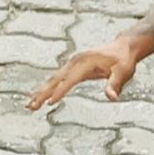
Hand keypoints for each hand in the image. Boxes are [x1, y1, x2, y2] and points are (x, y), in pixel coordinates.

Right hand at [28, 33, 151, 109]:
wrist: (123, 48)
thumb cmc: (123, 61)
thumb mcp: (123, 72)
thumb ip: (115, 85)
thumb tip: (111, 98)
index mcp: (85, 62)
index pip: (70, 79)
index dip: (60, 91)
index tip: (50, 102)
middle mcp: (75, 62)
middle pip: (55, 79)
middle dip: (42, 93)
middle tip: (30, 107)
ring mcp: (72, 64)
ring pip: (53, 79)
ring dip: (41, 92)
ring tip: (30, 106)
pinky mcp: (72, 68)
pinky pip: (57, 79)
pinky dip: (47, 88)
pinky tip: (40, 97)